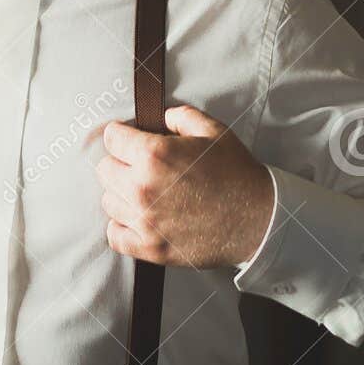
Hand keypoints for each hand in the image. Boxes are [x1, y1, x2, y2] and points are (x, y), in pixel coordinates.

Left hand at [96, 104, 274, 267]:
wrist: (259, 220)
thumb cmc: (237, 174)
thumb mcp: (213, 132)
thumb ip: (181, 116)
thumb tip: (161, 116)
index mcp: (154, 154)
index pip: (111, 138)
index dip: (123, 136)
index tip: (131, 141)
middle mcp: (142, 187)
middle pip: (104, 169)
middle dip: (121, 164)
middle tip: (142, 168)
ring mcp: (144, 220)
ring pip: (108, 201)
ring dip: (122, 195)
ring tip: (147, 194)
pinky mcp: (150, 247)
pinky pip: (114, 235)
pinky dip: (122, 227)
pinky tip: (140, 219)